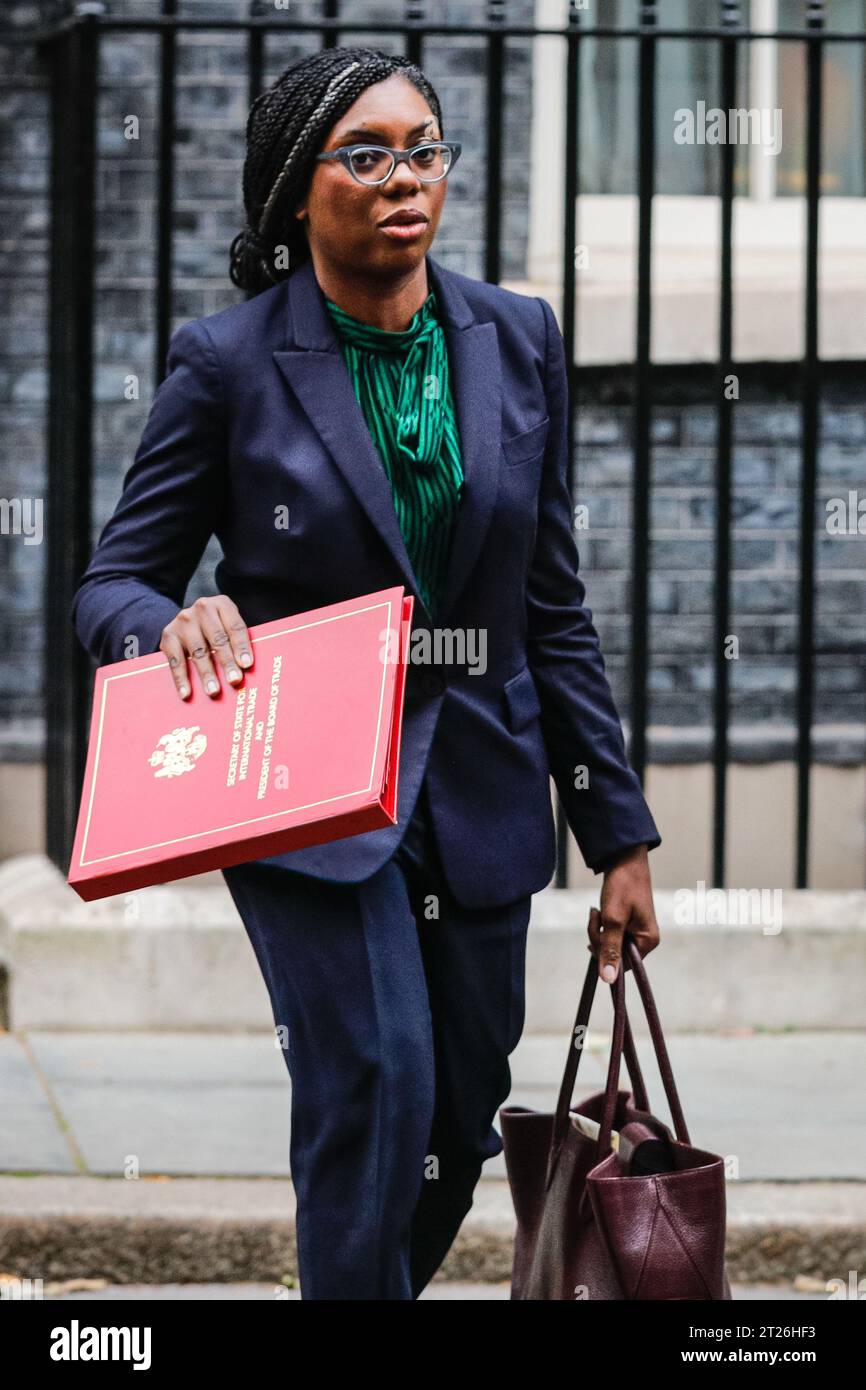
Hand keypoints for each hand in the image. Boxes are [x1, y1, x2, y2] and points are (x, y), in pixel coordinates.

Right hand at [159, 594, 253, 700]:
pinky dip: (181, 678)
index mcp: (223, 605)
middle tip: (234, 680)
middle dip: (227, 662)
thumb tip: (246, 671)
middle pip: (218, 639)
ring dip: (207, 673)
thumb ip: (237, 643)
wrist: (188, 619)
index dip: (242, 646)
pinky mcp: (168, 634)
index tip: (246, 665)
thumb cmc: (217, 628)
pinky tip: (186, 692)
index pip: (235, 627)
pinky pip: (176, 660)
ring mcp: (184, 620)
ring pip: (198, 651)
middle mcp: (203, 609)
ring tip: (213, 691)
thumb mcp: (228, 626)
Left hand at [587, 844, 659, 984]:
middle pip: (614, 955)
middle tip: (597, 916)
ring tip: (597, 911)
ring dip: (597, 930)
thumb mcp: (613, 919)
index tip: (598, 936)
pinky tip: (599, 911)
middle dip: (599, 938)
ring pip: (608, 944)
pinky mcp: (627, 924)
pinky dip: (600, 924)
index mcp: (648, 941)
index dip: (605, 955)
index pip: (622, 965)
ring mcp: (635, 932)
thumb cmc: (622, 886)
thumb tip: (608, 979)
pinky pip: (609, 934)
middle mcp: (644, 939)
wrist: (624, 860)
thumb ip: (610, 949)